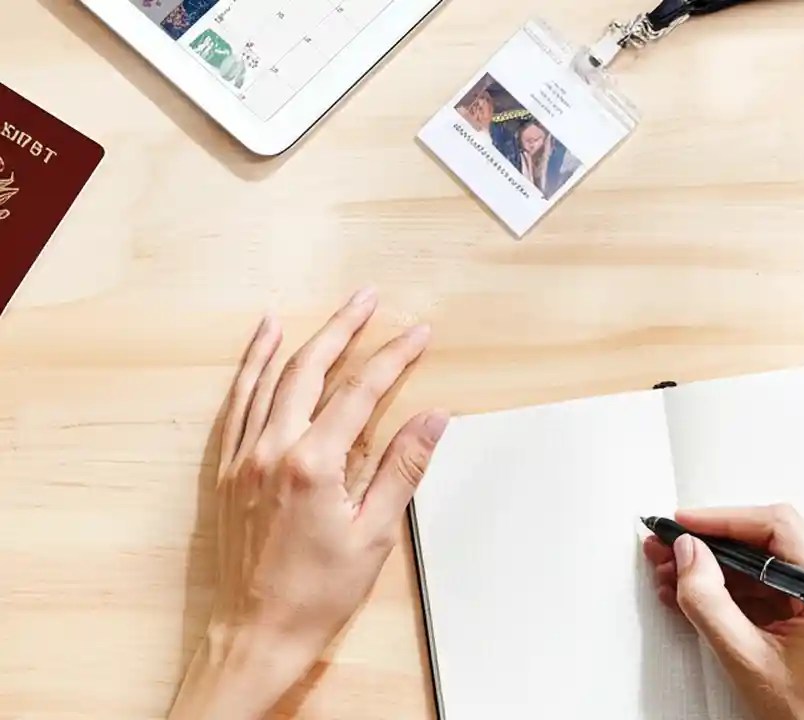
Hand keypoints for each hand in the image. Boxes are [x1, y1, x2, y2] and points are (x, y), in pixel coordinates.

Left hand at [170, 289, 448, 718]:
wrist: (256, 633)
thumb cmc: (317, 593)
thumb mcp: (376, 534)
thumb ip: (403, 467)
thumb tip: (432, 418)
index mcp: (313, 464)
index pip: (362, 393)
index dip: (394, 358)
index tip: (418, 335)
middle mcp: (272, 451)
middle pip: (312, 370)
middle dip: (345, 329)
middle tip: (370, 300)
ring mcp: (244, 458)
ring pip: (271, 378)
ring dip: (302, 339)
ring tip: (328, 312)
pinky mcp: (228, 471)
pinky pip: (239, 403)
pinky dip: (251, 367)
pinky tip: (263, 344)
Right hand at [644, 506, 803, 719]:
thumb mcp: (749, 661)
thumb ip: (711, 603)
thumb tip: (689, 555)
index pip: (777, 528)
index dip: (723, 520)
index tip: (685, 524)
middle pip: (770, 539)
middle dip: (713, 543)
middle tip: (670, 546)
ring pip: (767, 559)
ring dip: (719, 565)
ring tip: (674, 572)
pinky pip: (773, 583)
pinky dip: (735, 586)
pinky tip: (699, 592)